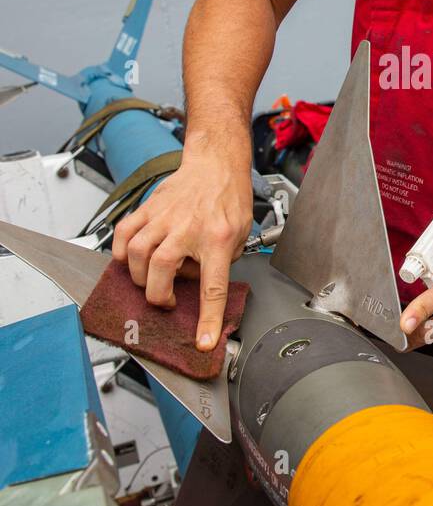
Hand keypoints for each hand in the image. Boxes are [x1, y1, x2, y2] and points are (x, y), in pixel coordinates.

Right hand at [112, 140, 252, 350]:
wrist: (216, 164)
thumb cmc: (229, 199)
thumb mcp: (239, 236)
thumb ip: (218, 264)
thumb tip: (195, 287)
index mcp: (218, 239)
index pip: (212, 287)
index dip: (207, 319)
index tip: (202, 341)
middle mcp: (188, 228)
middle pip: (161, 269)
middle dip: (158, 295)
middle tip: (165, 298)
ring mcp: (165, 216)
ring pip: (136, 252)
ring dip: (138, 275)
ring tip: (149, 278)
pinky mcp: (149, 208)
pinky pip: (124, 232)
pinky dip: (121, 251)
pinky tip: (130, 258)